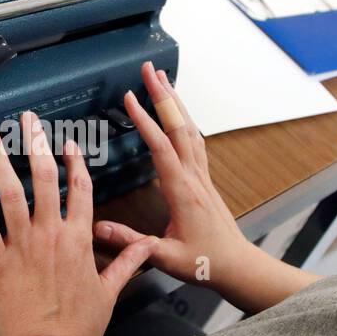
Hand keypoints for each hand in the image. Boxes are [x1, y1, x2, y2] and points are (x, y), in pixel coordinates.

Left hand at [0, 110, 156, 335]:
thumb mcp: (109, 293)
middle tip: (28, 120)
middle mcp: (51, 234)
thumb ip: (125, 263)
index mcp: (80, 239)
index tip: (68, 143)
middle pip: (44, 178)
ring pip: (10, 192)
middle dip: (36, 144)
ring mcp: (22, 245)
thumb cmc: (80, 328)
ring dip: (0, 161)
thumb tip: (143, 247)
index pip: (80, 189)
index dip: (74, 162)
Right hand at [94, 62, 265, 308]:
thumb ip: (133, 242)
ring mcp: (202, 176)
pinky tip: (178, 113)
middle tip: (150, 69)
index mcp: (183, 192)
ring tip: (162, 79)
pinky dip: (184, 120)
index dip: (144, 121)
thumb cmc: (205, 263)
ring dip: (175, 103)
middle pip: (179, 127)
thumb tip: (98, 229)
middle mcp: (194, 177)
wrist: (238, 266)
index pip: (161, 148)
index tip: (128, 98)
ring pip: (189, 130)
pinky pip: (194, 141)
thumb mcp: (166, 258)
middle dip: (163, 96)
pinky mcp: (204, 180)